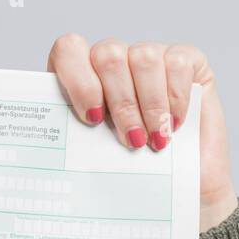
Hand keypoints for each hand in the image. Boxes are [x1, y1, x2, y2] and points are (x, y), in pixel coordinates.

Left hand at [47, 35, 238, 231]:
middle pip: (108, 55)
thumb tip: (53, 147)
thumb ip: (76, 140)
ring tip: (156, 139)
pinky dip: (176, 97)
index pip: (68, 50)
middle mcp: (113, 61)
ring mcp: (148, 56)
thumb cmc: (134, 172)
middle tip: (132, 140)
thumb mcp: (96, 156)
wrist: (182, 188)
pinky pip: (176, 62)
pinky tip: (174, 124)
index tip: (92, 118)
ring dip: (150, 105)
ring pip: (143, 57)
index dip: (79, 80)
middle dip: (121, 102)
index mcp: (81, 77)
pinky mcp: (185, 60)